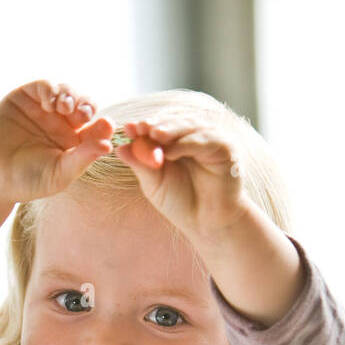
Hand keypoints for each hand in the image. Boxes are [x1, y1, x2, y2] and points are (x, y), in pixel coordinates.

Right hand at [0, 80, 114, 204]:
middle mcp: (62, 123)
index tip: (106, 125)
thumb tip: (108, 144)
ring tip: (64, 108)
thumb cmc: (27, 181)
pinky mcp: (26, 97)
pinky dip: (50, 90)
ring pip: (67, 92)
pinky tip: (49, 103)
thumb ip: (83, 158)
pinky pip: (44, 86)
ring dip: (70, 96)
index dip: (103, 124)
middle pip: (84, 105)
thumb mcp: (60, 173)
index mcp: (74, 143)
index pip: (95, 128)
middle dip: (87, 106)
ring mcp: (43, 109)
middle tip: (83, 114)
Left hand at [114, 117, 249, 241]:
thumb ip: (140, 164)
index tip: (128, 128)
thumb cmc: (180, 203)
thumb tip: (119, 148)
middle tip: (140, 126)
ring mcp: (211, 138)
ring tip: (154, 134)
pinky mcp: (225, 148)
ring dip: (171, 129)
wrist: (206, 223)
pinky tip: (171, 151)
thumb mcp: (154, 183)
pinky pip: (204, 140)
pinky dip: (187, 143)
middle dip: (157, 123)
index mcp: (176, 140)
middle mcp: (194, 135)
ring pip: (189, 126)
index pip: (159, 125)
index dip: (145, 125)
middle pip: (174, 121)